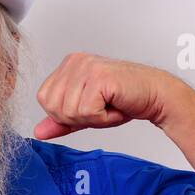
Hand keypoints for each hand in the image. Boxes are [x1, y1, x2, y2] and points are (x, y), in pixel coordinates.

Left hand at [33, 53, 178, 139]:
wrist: (156, 95)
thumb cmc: (124, 100)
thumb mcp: (85, 113)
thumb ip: (61, 121)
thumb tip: (38, 132)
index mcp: (68, 65)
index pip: (44, 99)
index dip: (65, 113)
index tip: (90, 107)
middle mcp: (74, 61)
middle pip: (52, 107)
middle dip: (78, 118)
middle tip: (101, 107)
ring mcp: (86, 66)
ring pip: (69, 111)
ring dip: (93, 118)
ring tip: (109, 105)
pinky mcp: (99, 77)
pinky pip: (86, 112)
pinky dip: (103, 118)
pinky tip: (116, 105)